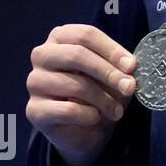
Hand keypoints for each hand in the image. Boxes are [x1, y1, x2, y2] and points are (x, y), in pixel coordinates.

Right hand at [26, 24, 137, 165]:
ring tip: (116, 111)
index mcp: (61, 37)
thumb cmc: (100, 91)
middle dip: (108, 73)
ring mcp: (35, 82)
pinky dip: (89, 115)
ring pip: (75, 85)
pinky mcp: (34, 109)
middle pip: (77, 55)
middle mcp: (42, 55)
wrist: (86, 129)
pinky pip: (67, 109)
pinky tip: (95, 117)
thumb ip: (119, 66)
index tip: (131, 66)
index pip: (86, 35)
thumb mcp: (114, 74)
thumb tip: (129, 66)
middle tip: (129, 88)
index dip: (111, 50)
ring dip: (103, 99)